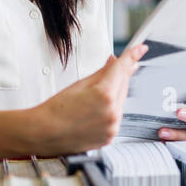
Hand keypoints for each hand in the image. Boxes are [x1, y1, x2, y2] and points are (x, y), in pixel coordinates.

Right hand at [32, 44, 146, 154]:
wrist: (44, 133)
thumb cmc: (55, 110)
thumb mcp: (79, 84)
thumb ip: (102, 72)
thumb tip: (114, 63)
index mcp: (104, 95)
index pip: (122, 69)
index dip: (132, 56)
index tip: (140, 49)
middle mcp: (112, 112)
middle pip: (124, 85)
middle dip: (118, 76)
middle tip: (108, 70)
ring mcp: (112, 126)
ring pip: (121, 101)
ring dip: (114, 94)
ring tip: (91, 98)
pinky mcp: (110, 136)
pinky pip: (117, 117)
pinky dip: (110, 110)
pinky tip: (94, 110)